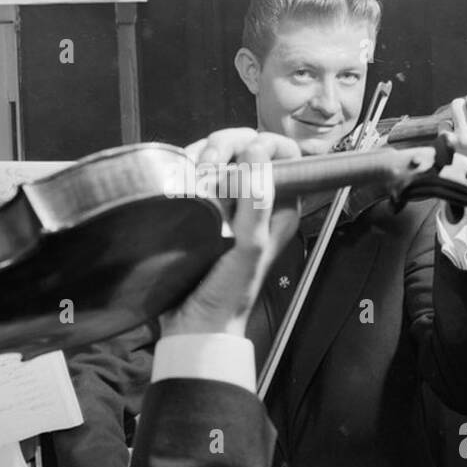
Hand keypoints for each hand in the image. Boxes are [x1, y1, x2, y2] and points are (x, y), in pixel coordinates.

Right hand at [161, 128, 300, 337]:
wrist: (194, 323)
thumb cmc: (228, 294)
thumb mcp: (249, 248)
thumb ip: (256, 201)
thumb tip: (254, 152)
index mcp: (279, 207)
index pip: (285, 155)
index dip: (266, 144)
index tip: (245, 152)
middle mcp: (255, 200)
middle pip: (247, 147)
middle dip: (228, 146)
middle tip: (210, 164)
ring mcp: (225, 201)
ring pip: (219, 156)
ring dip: (204, 156)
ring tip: (195, 175)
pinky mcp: (198, 205)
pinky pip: (195, 171)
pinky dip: (186, 168)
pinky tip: (182, 179)